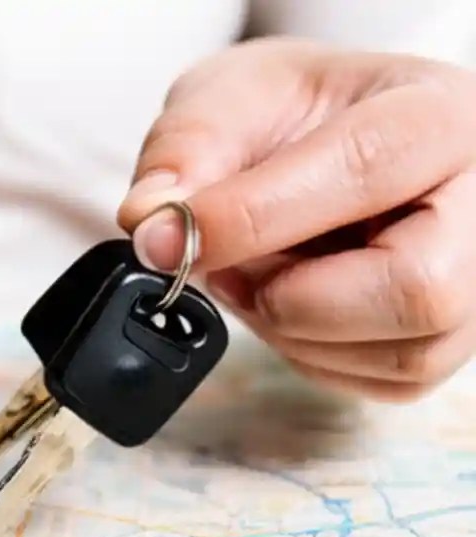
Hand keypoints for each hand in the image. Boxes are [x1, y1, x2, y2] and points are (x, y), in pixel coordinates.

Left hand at [118, 37, 475, 401]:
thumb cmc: (289, 113)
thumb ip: (186, 149)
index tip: (168, 239)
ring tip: (252, 275)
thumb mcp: (227, 97)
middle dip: (292, 297)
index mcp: (437, 114)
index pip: (364, 172)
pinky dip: (311, 355)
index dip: (253, 218)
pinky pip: (384, 382)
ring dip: (294, 331)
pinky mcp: (451, 336)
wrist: (322, 135)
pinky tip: (284, 300)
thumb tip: (149, 220)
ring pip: (403, 353)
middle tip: (225, 269)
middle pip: (416, 288)